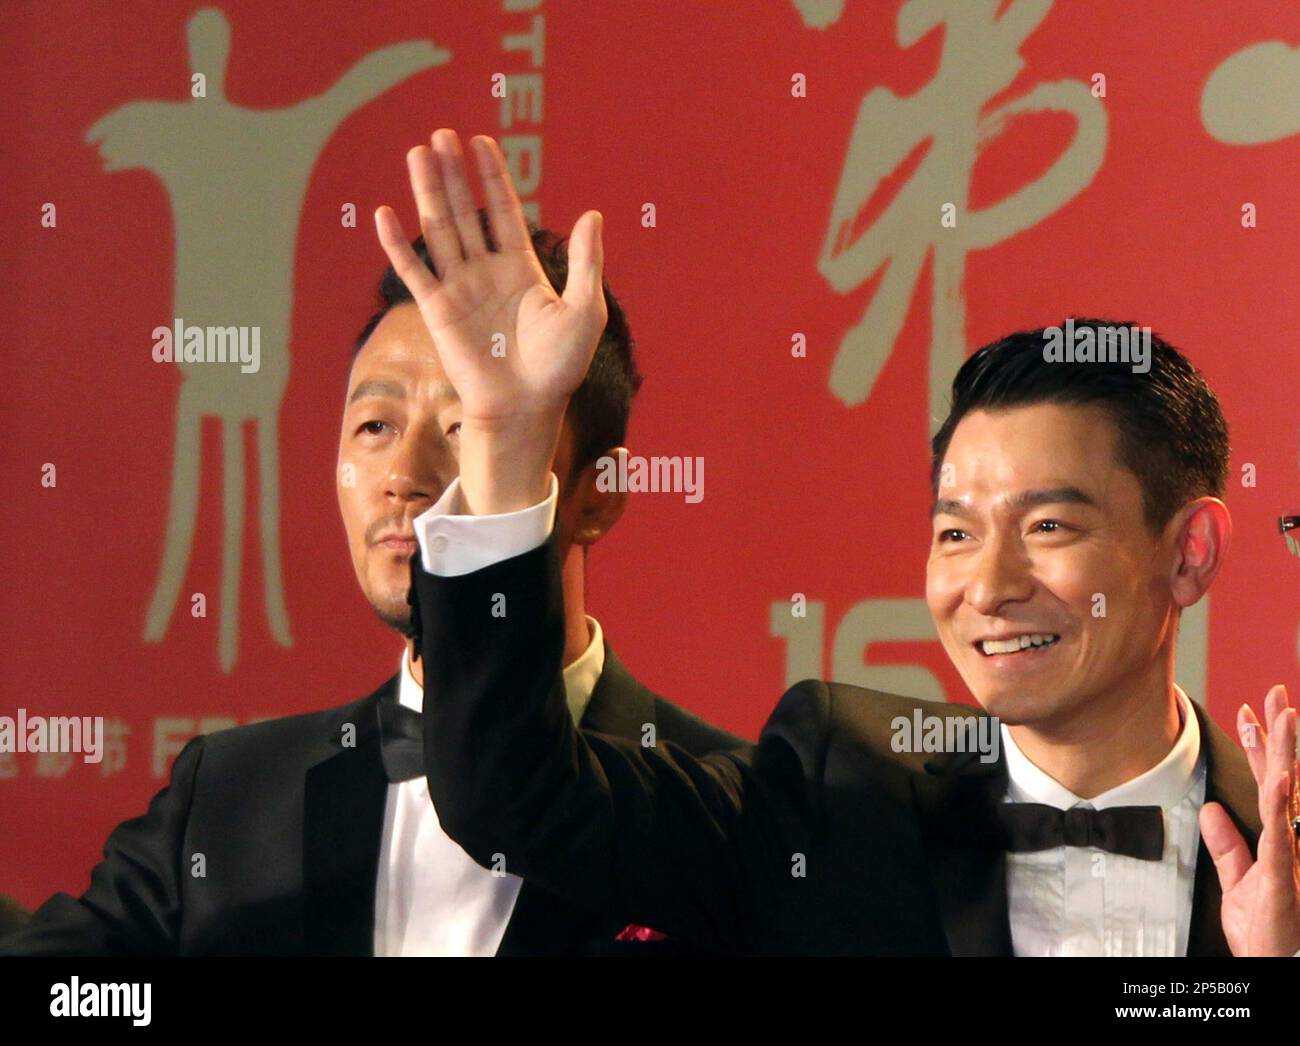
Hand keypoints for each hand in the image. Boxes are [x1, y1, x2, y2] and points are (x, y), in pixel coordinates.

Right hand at [374, 129, 606, 512]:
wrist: (526, 407)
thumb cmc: (560, 366)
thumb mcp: (585, 309)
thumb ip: (587, 262)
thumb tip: (593, 214)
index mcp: (521, 268)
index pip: (503, 211)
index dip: (492, 177)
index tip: (482, 142)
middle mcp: (486, 273)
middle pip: (465, 211)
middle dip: (454, 174)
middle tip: (441, 135)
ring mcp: (460, 290)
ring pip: (439, 230)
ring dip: (427, 192)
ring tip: (417, 153)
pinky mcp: (438, 312)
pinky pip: (414, 272)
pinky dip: (397, 245)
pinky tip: (384, 213)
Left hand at [1200, 684, 1299, 955]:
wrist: (1279, 966)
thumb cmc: (1266, 934)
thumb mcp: (1238, 883)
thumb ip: (1227, 847)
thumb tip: (1212, 810)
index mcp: (1277, 841)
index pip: (1270, 784)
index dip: (1261, 747)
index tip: (1250, 711)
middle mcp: (1290, 842)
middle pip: (1284, 779)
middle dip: (1280, 735)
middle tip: (1276, 693)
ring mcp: (1293, 857)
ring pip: (1289, 796)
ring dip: (1286, 755)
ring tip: (1284, 717)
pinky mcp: (1286, 878)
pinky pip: (1283, 837)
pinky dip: (1281, 806)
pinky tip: (1282, 779)